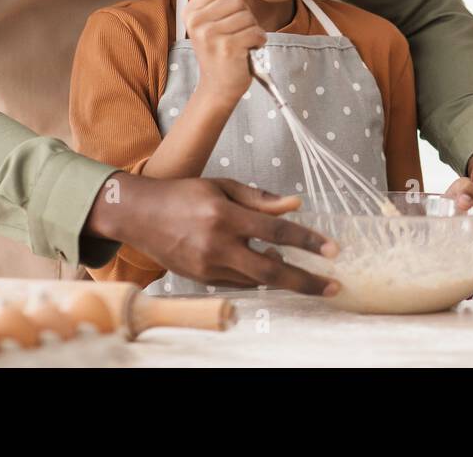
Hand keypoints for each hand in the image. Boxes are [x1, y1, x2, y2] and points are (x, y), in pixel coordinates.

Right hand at [88, 172, 341, 293]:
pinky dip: (258, 276)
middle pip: (272, 270)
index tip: (333, 250)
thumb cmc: (185, 194)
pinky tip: (266, 263)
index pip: (277, 231)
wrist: (140, 215)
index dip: (308, 241)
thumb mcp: (223, 186)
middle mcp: (217, 245)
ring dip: (283, 277)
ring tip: (301, 271)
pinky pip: (239, 283)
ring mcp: (208, 266)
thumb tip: (295, 205)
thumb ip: (260, 199)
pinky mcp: (202, 279)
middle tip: (333, 286)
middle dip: (307, 281)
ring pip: (257, 280)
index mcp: (225, 216)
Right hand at [183, 0, 265, 102]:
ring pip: (248, 16)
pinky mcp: (228, 47)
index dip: (230, 1)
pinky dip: (258, 41)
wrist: (219, 85)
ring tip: (241, 43)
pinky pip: (255, 32)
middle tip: (235, 34)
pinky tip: (247, 51)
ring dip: (252, 30)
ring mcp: (211, 35)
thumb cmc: (219, 51)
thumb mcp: (213, 20)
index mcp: (191, 12)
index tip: (225, 18)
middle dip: (245, 16)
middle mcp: (197, 23)